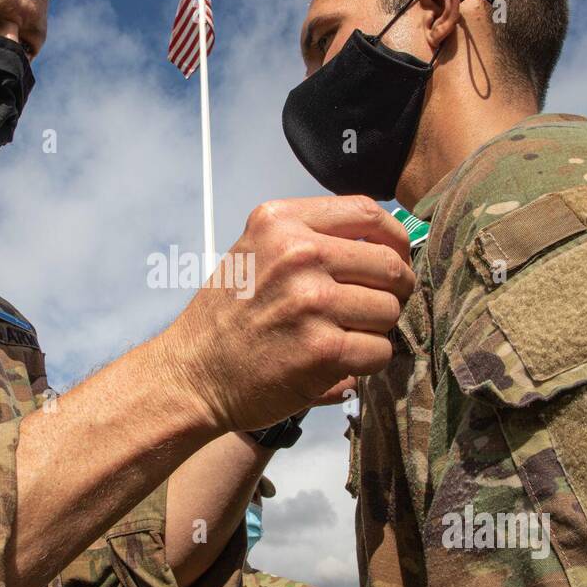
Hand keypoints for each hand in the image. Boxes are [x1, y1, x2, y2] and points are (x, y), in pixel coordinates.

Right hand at [158, 196, 414, 431]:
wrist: (192, 374)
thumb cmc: (228, 317)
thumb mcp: (255, 252)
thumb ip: (309, 238)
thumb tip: (384, 243)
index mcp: (280, 222)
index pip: (367, 212)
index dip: (394, 238)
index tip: (394, 257)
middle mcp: (297, 254)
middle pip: (388, 264)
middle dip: (392, 290)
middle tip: (372, 309)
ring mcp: (311, 301)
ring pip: (389, 309)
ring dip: (377, 329)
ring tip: (346, 336)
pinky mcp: (322, 349)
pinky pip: (380, 350)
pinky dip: (367, 362)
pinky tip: (340, 362)